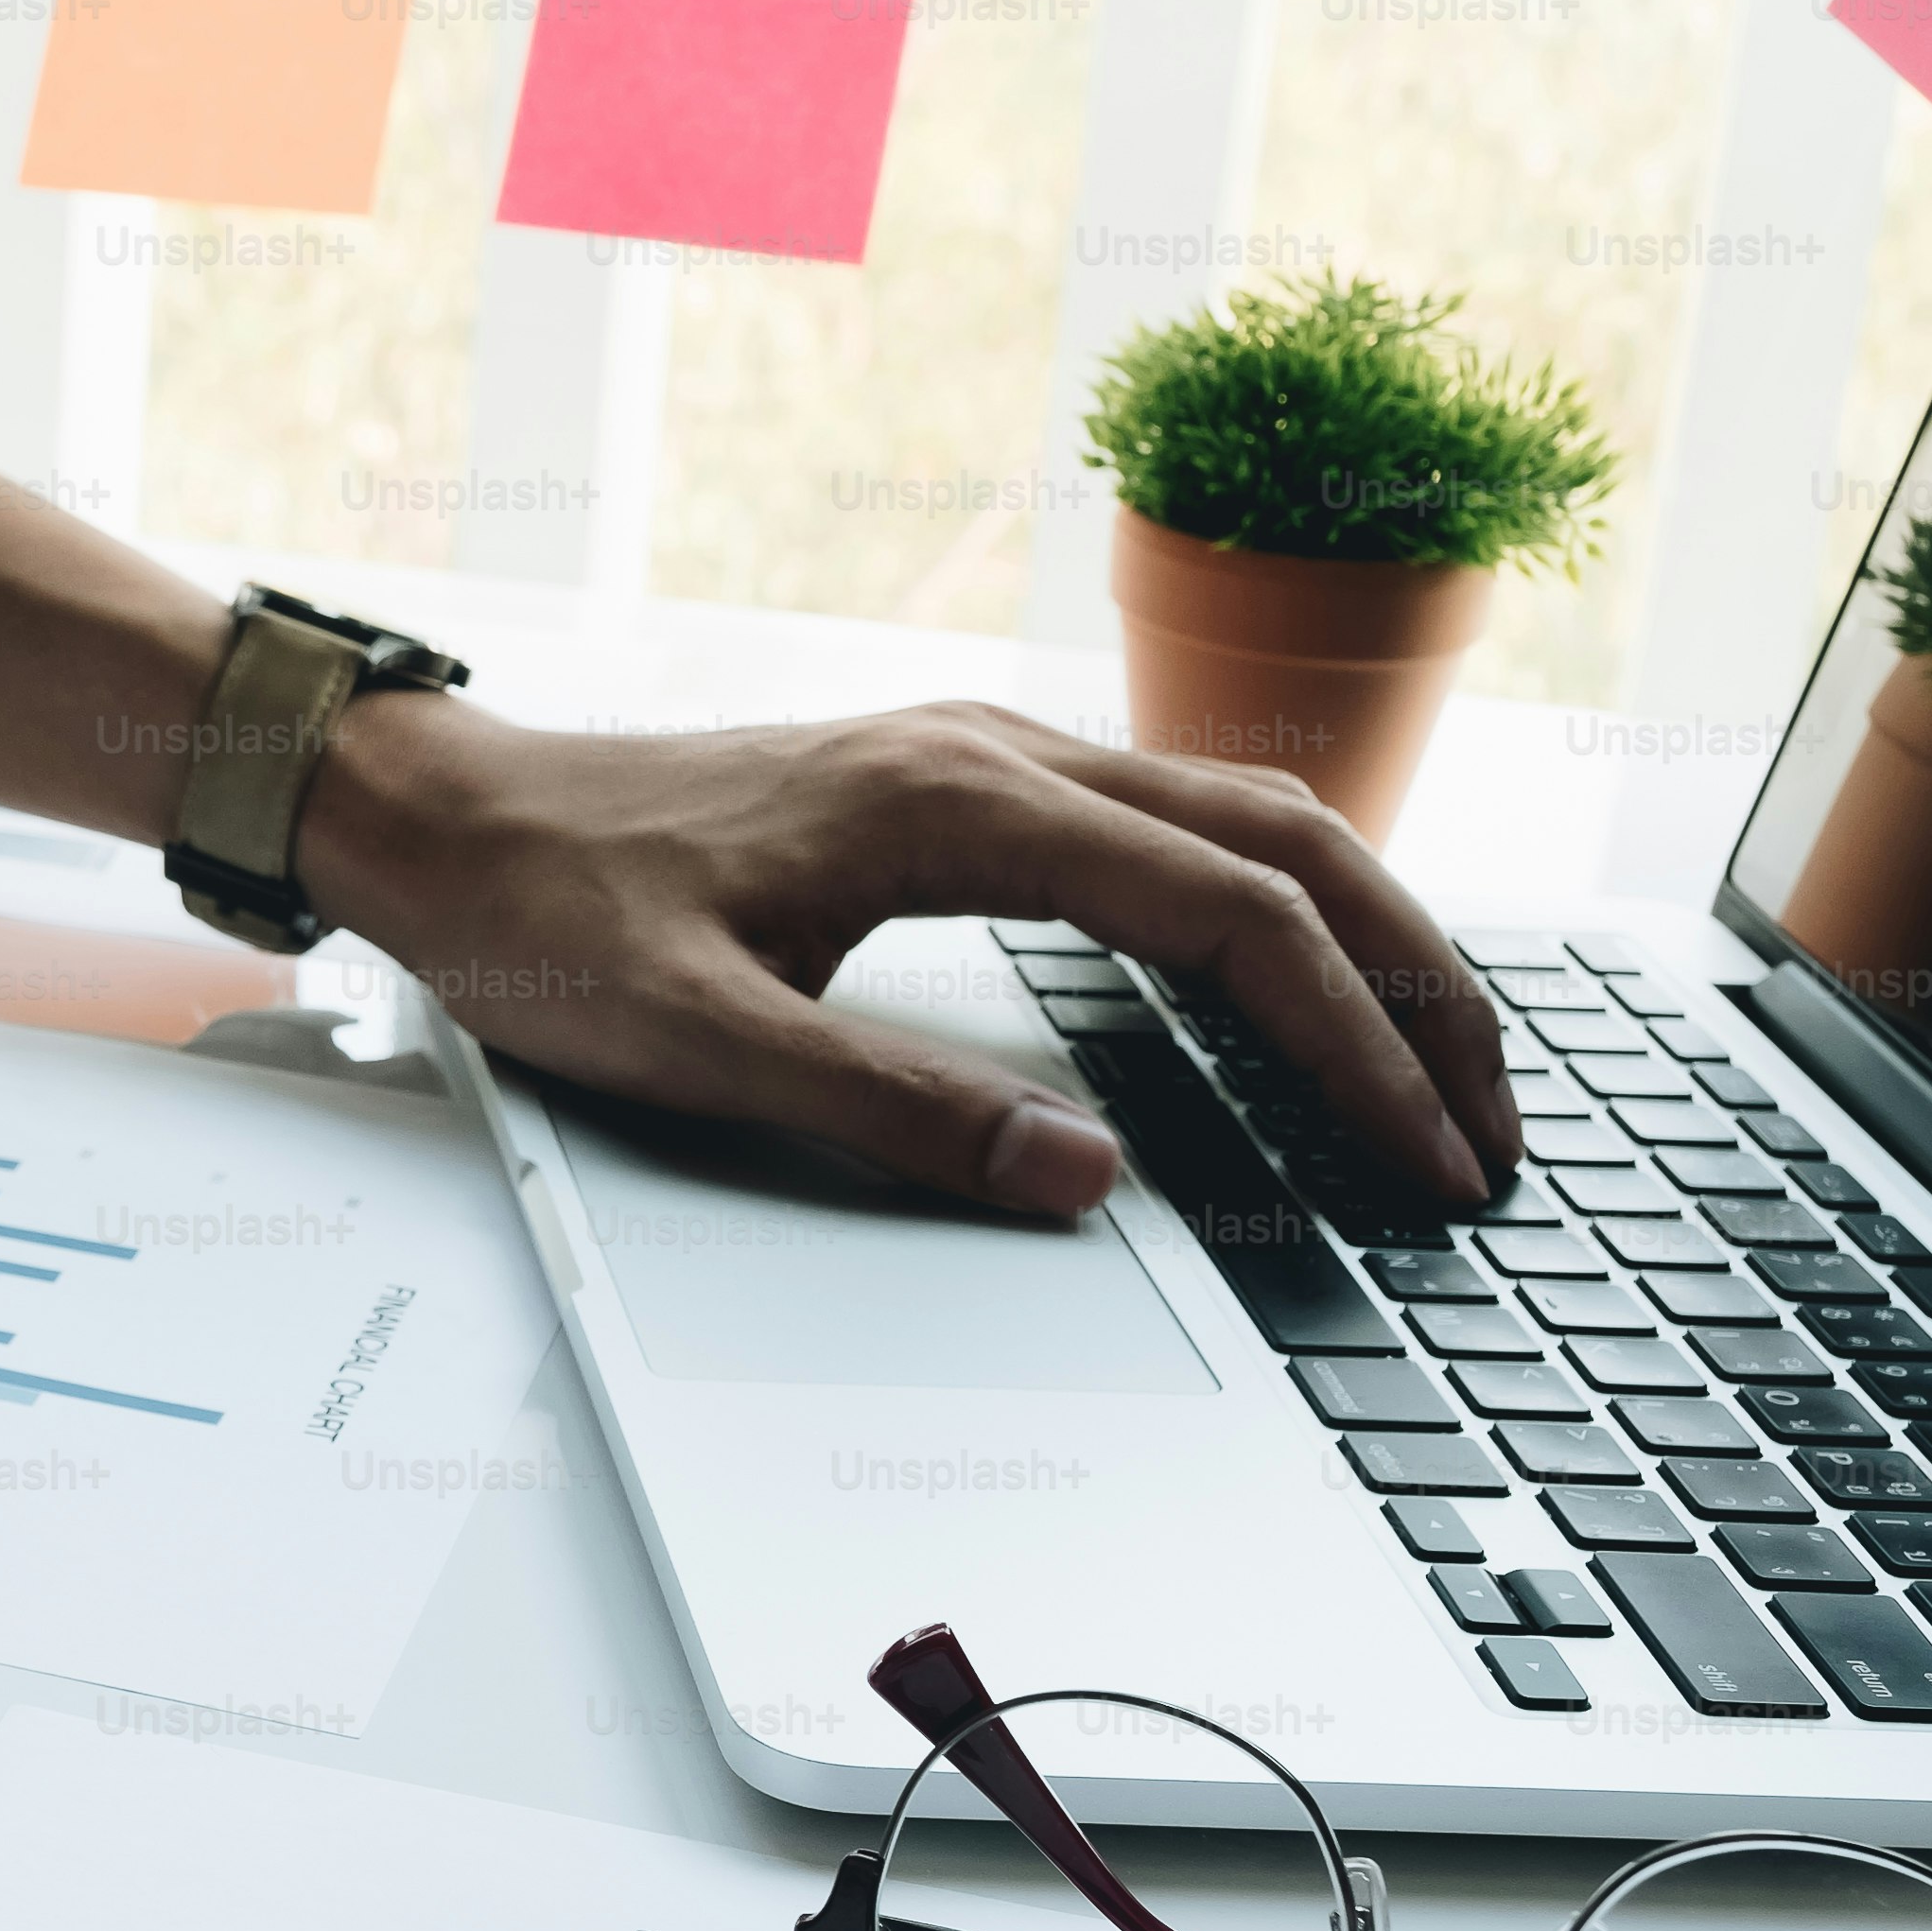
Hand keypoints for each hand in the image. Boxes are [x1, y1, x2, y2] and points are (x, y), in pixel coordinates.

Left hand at [304, 695, 1523, 1218]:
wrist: (438, 814)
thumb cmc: (543, 914)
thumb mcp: (697, 1042)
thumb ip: (888, 1111)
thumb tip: (1082, 1175)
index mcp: (959, 805)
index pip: (1233, 916)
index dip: (1353, 1041)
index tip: (1422, 1156)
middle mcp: (995, 755)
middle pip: (1288, 845)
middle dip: (1416, 984)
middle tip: (1493, 1127)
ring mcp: (981, 759)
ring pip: (1243, 821)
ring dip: (1362, 936)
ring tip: (1436, 1070)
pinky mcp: (954, 788)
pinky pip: (1169, 830)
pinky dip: (1271, 905)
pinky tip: (1292, 990)